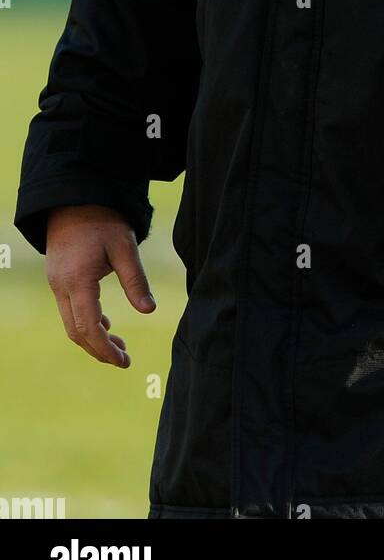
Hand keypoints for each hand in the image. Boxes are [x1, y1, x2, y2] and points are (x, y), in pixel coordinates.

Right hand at [45, 205, 155, 367]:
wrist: (75, 198)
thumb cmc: (103, 220)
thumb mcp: (125, 247)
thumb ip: (135, 280)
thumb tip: (149, 310)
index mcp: (78, 280)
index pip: (88, 327)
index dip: (105, 349)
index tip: (124, 361)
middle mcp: (61, 286)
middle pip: (76, 332)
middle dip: (100, 349)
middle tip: (125, 359)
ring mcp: (56, 284)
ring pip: (71, 323)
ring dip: (93, 338)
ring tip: (120, 346)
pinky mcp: (58, 279)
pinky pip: (70, 310)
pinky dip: (86, 322)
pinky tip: (106, 323)